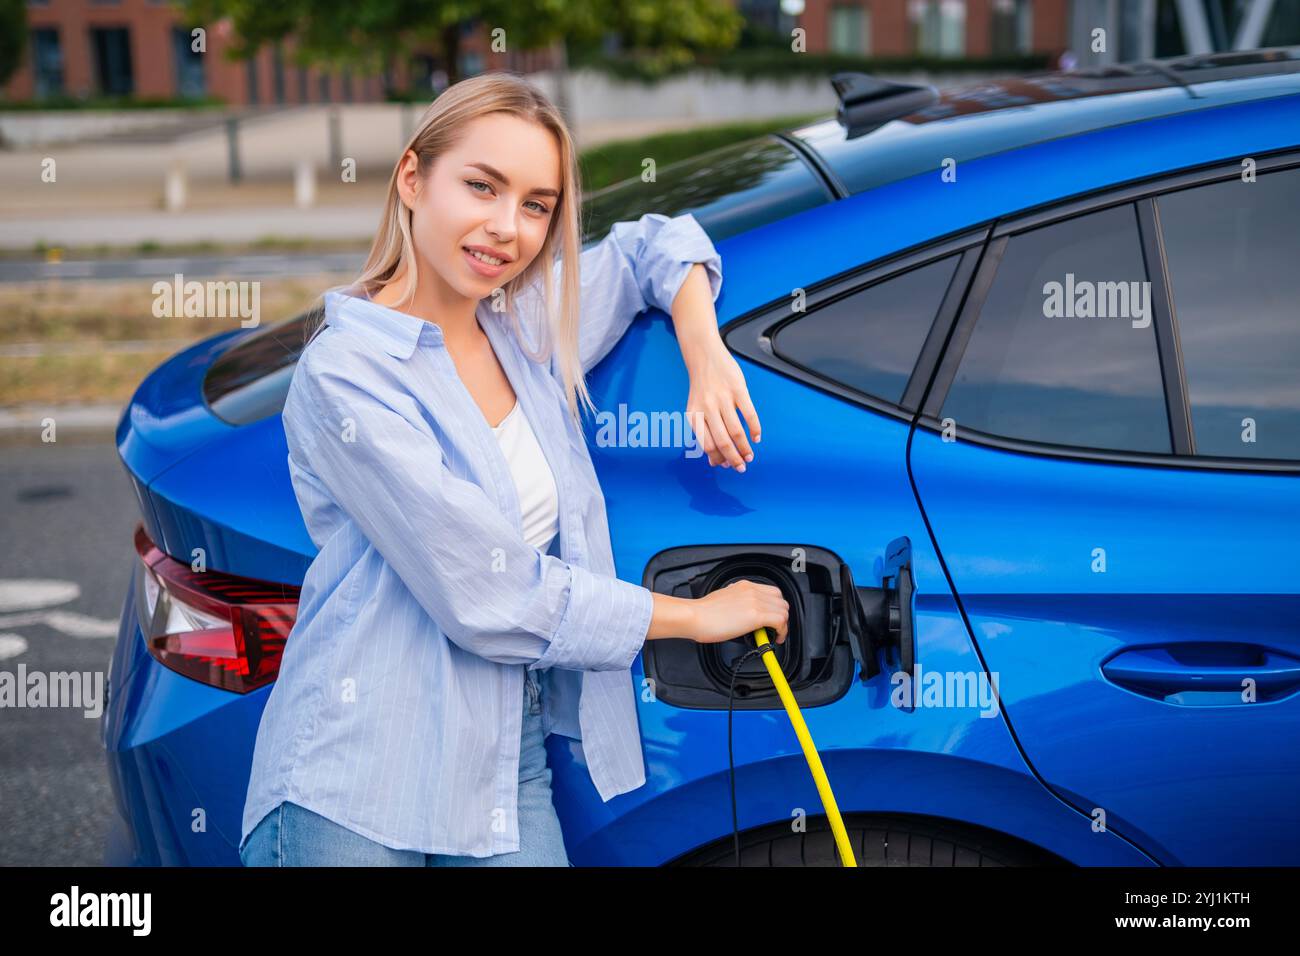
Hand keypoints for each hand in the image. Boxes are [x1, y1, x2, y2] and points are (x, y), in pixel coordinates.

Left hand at [684, 341, 760, 472]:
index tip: (728, 466)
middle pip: (722, 441)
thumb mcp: (696, 408)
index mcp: (694, 415)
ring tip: (750, 456)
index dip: (719, 459)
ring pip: (736, 430)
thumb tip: (714, 459)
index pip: (707, 444)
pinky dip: (755, 429)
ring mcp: (723, 398)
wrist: (704, 356)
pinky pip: (749, 414)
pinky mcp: (738, 389)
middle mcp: (707, 407)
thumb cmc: (702, 386)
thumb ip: (704, 430)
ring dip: (744, 447)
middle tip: (742, 467)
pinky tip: (756, 438)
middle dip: (733, 458)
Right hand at [688, 579, 788, 644]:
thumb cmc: (704, 612)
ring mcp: (755, 602)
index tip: (773, 617)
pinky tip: (775, 638)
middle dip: (781, 615)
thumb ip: (738, 601)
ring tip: (775, 634)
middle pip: (781, 601)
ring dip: (783, 624)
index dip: (776, 606)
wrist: (695, 616)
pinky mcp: (755, 615)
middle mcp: (752, 591)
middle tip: (775, 627)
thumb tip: (744, 611)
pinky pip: (780, 621)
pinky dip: (782, 631)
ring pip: (784, 611)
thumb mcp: (724, 598)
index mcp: (745, 586)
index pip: (773, 592)